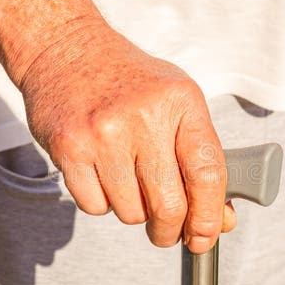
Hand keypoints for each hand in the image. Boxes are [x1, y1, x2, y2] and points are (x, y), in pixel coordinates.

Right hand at [19, 21, 235, 251]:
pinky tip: (101, 172)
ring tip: (126, 178)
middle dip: (169, 230)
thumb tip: (219, 220)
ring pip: (130, 212)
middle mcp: (144, 117)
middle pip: (169, 204)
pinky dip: (101, 202)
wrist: (66, 48)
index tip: (206, 236)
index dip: (210, 214)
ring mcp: (104, 134)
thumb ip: (199, 159)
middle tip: (165, 231)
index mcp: (181, 102)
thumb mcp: (175, 103)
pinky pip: (95, 207)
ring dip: (132, 210)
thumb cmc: (128, 81)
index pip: (207, 172)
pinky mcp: (70, 148)